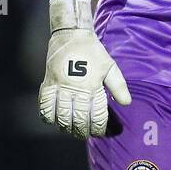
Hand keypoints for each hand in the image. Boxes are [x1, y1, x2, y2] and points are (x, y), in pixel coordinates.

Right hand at [38, 0, 130, 137]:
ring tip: (71, 130)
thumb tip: (126, 103)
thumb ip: (118, 86)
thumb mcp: (110, 66)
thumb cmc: (93, 52)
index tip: (99, 132)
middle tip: (84, 134)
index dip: (98, 128)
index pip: (96, 115)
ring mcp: (59, 86)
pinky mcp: (47, 83)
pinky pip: (44, 105)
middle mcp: (75, 88)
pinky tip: (53, 120)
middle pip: (77, 118)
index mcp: (92, 85)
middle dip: (82, 131)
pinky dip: (47, 116)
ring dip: (66, 126)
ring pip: (60, 115)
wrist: (71, 35)